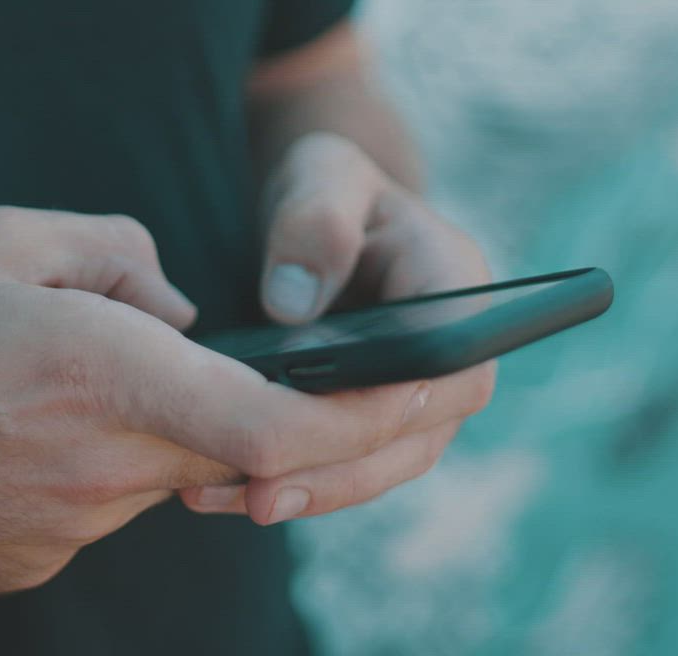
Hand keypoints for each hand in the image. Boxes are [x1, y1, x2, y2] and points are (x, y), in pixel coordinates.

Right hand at [0, 205, 469, 632]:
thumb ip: (118, 252)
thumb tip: (180, 302)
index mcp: (104, 377)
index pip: (276, 422)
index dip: (362, 416)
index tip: (409, 394)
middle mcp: (105, 468)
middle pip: (232, 443)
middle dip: (247, 400)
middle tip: (189, 349)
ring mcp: (76, 528)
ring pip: (165, 467)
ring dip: (154, 421)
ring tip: (62, 379)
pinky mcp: (43, 559)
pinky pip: (108, 500)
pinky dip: (98, 456)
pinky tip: (22, 429)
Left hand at [179, 132, 495, 523]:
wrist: (325, 220)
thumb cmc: (332, 191)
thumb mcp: (324, 176)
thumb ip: (315, 221)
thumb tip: (291, 305)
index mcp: (456, 290)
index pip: (456, 368)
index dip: (401, 410)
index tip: (325, 430)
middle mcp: (449, 356)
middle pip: (417, 437)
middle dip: (340, 473)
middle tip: (262, 497)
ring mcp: (415, 397)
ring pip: (379, 465)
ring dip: (310, 491)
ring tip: (227, 501)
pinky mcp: (372, 421)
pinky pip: (344, 464)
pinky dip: (291, 481)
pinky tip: (221, 491)